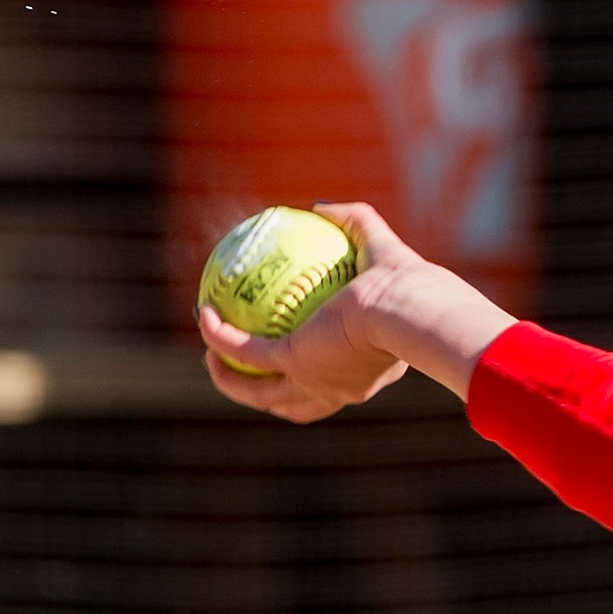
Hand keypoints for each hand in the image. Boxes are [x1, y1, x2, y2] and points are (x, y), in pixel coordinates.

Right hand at [199, 202, 516, 421]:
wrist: (407, 307)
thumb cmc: (408, 284)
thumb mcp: (382, 247)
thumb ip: (354, 223)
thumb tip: (322, 208)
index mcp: (368, 368)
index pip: (337, 380)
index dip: (311, 370)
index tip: (291, 343)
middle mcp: (342, 386)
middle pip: (295, 405)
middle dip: (263, 390)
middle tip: (240, 361)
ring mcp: (316, 382)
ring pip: (262, 395)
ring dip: (231, 380)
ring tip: (211, 354)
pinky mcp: (294, 365)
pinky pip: (243, 351)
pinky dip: (220, 336)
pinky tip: (205, 314)